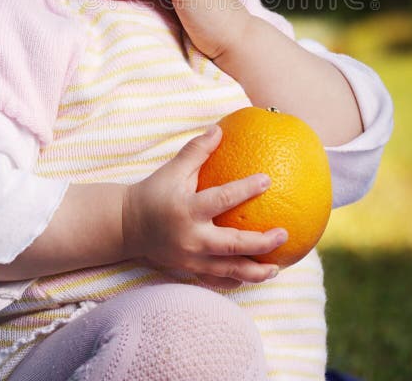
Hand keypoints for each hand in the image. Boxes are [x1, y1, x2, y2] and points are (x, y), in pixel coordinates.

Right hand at [122, 125, 286, 287]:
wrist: (127, 226)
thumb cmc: (153, 192)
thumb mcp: (173, 169)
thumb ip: (196, 150)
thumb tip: (219, 130)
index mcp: (188, 209)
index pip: (222, 199)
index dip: (246, 189)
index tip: (268, 180)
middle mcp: (191, 237)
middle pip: (232, 244)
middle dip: (260, 242)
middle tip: (283, 234)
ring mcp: (190, 258)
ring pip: (227, 270)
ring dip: (254, 271)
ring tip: (277, 268)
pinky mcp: (188, 270)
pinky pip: (215, 280)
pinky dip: (235, 281)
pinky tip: (253, 277)